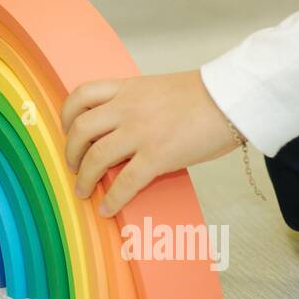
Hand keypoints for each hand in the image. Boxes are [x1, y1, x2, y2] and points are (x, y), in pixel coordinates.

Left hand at [60, 70, 237, 216]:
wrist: (232, 98)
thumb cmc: (204, 95)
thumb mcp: (158, 88)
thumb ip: (136, 103)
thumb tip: (124, 128)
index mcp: (127, 89)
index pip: (81, 95)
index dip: (67, 115)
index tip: (67, 130)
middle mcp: (126, 108)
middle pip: (80, 129)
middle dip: (71, 151)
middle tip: (74, 166)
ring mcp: (140, 132)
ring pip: (95, 157)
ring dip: (84, 178)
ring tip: (84, 191)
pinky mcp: (157, 156)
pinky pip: (125, 182)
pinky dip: (112, 199)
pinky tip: (108, 209)